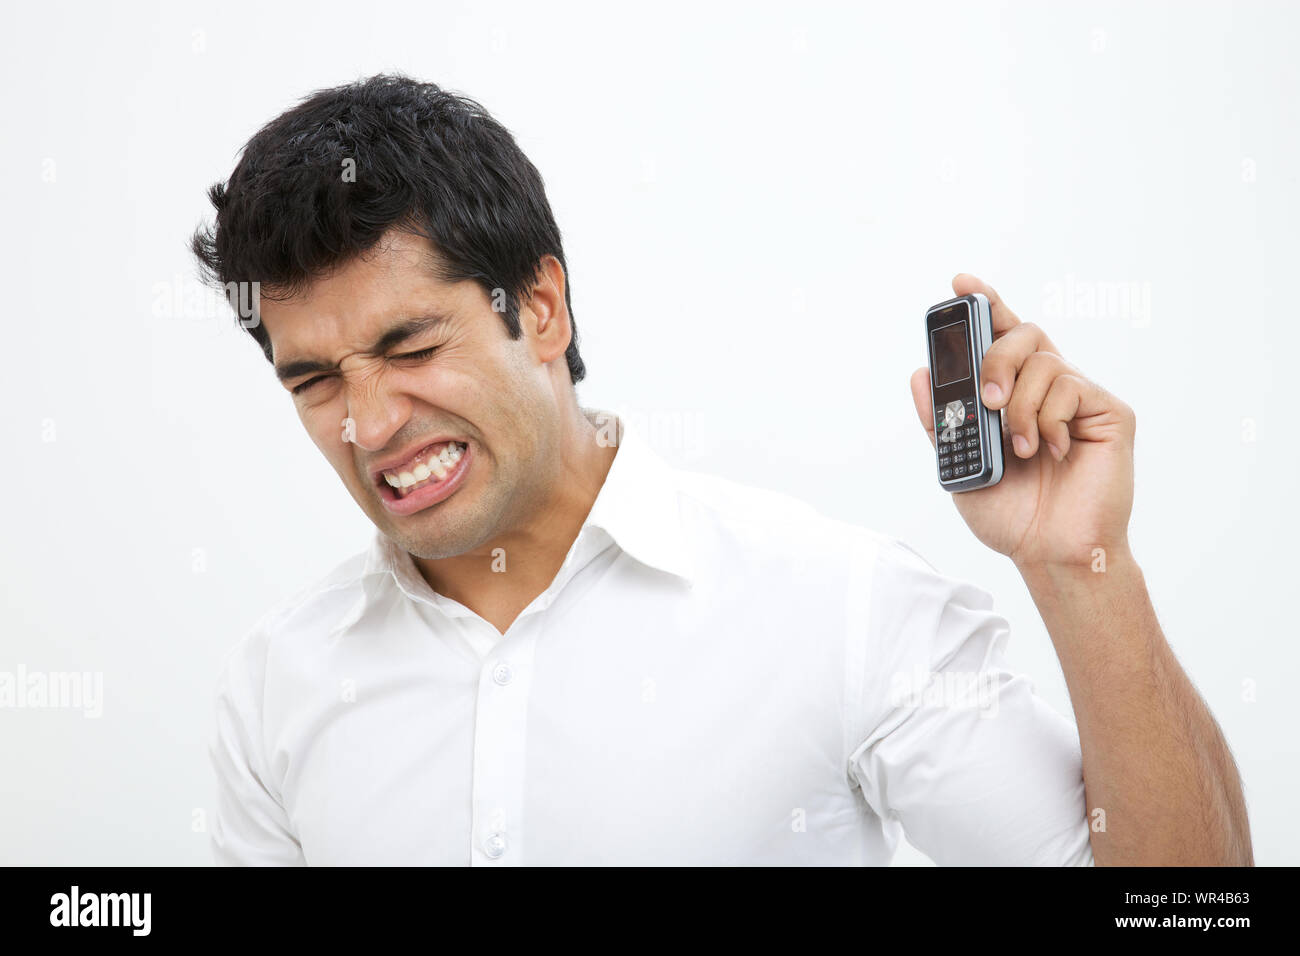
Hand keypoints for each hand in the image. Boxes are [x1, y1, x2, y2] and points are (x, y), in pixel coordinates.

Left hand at [909, 274, 1136, 570]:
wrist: (1048, 553)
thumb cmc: (1011, 514)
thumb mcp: (960, 465)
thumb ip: (942, 420)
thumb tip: (921, 373)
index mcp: (1012, 395)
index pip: (999, 336)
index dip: (984, 305)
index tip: (960, 284)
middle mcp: (1047, 388)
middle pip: (1023, 334)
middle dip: (995, 357)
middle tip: (986, 400)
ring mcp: (1079, 397)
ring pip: (1044, 362)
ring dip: (1018, 406)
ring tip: (1018, 450)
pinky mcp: (1109, 412)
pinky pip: (1071, 386)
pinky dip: (1047, 420)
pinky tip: (1049, 452)